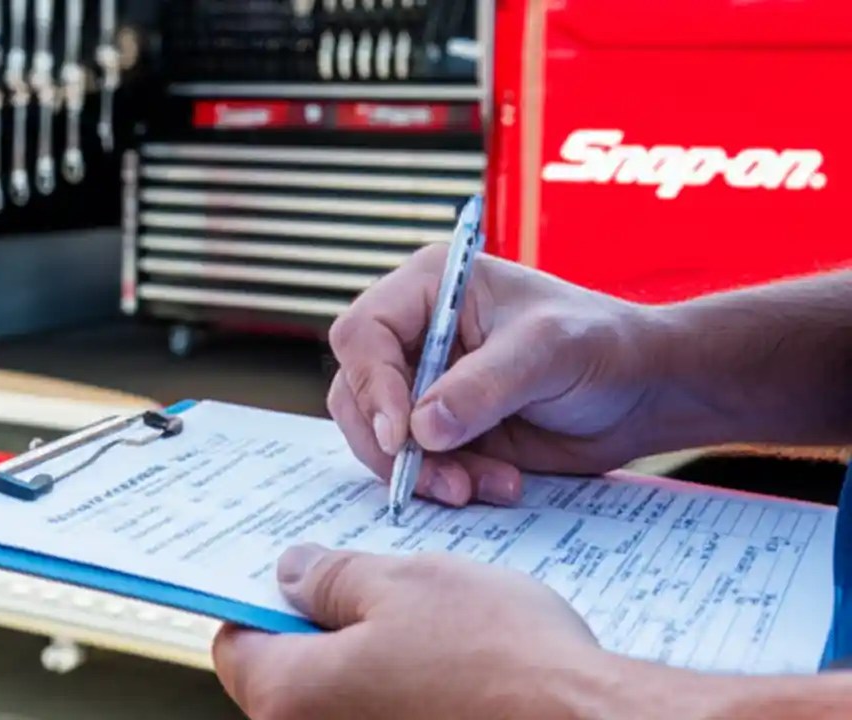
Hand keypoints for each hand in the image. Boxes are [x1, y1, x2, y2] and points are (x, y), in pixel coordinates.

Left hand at [212, 544, 613, 719]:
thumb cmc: (500, 657)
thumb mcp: (403, 582)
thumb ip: (331, 577)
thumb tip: (292, 573)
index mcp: (293, 695)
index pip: (237, 645)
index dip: (260, 602)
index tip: (291, 577)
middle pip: (289, 676)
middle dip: (322, 627)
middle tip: (369, 586)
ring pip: (344, 697)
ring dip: (369, 658)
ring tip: (424, 622)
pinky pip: (386, 716)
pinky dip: (404, 690)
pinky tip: (450, 662)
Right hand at [327, 244, 660, 506]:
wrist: (642, 392)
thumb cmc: (601, 346)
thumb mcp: (545, 353)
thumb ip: (481, 388)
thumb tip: (420, 430)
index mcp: (429, 289)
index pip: (362, 335)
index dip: (372, 386)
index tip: (401, 436)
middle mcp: (415, 334)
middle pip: (356, 393)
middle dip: (392, 445)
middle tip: (440, 479)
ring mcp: (425, 385)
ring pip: (379, 438)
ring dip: (423, 473)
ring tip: (478, 487)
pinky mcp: (441, 430)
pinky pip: (416, 465)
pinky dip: (448, 484)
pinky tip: (500, 484)